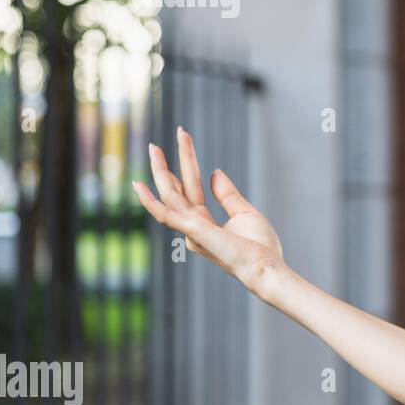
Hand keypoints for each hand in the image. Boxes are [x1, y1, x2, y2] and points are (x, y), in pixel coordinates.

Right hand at [133, 126, 285, 294]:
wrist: (265, 265)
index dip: (187, 162)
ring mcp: (191, 229)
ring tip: (153, 148)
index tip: (184, 138)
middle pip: (177, 188)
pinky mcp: (193, 231)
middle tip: (155, 144)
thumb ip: (227, 194)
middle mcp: (193, 225)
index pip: (191, 186)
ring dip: (161, 171)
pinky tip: (139, 186)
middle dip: (167, 165)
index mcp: (204, 221)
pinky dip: (150, 201)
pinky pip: (166, 215)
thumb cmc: (259, 246)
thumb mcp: (244, 212)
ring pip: (170, 195)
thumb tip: (214, 172)